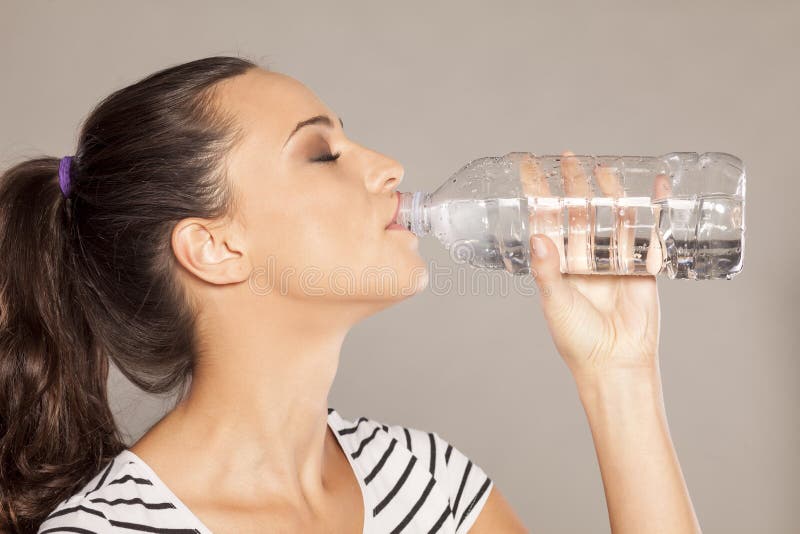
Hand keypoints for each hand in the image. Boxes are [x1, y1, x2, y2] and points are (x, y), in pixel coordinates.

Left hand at [520, 151, 671, 380]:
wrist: (615, 363)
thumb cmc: (577, 339)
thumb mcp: (554, 302)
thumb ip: (547, 270)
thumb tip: (538, 237)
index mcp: (556, 263)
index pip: (544, 220)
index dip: (536, 194)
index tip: (527, 166)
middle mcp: (582, 257)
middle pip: (578, 212)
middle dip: (572, 185)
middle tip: (567, 156)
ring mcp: (612, 260)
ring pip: (610, 217)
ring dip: (608, 192)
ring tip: (603, 166)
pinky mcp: (641, 266)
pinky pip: (647, 233)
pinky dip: (652, 210)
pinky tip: (655, 187)